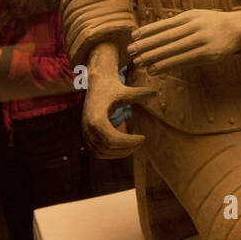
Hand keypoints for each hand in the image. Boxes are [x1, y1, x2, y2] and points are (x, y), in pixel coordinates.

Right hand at [82, 43, 153, 159]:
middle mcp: (88, 128)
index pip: (112, 139)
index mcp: (96, 118)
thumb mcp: (124, 91)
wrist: (95, 85)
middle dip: (126, 148)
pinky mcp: (86, 137)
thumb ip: (138, 93)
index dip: (128, 142)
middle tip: (141, 141)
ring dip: (119, 153)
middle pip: (108, 148)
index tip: (143, 137)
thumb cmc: (111, 88)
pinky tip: (124, 147)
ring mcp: (85, 134)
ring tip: (134, 145)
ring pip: (101, 153)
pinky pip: (97, 153)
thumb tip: (155, 92)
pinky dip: (111, 153)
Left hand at [127, 8, 240, 73]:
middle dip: (147, 45)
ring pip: (173, 51)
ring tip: (140, 63)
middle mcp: (194, 27)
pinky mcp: (209, 54)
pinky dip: (169, 65)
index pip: (164, 24)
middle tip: (131, 51)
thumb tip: (156, 32)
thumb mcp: (196, 17)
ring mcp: (202, 41)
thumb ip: (179, 24)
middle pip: (166, 38)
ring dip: (155, 58)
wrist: (240, 28)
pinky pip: (185, 61)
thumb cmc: (213, 23)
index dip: (148, 31)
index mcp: (189, 16)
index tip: (133, 36)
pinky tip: (157, 69)